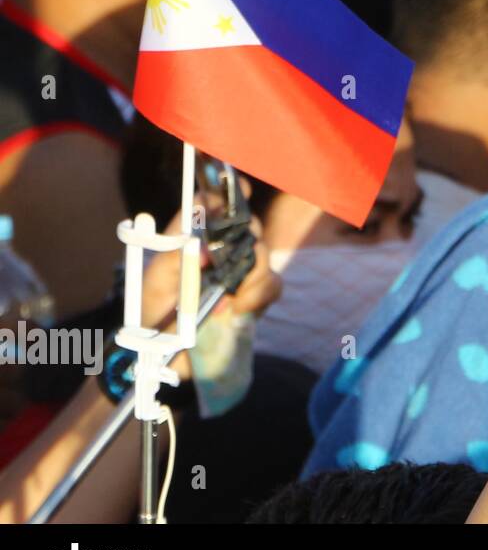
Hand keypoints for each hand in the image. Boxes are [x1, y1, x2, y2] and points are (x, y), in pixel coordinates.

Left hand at [139, 203, 279, 380]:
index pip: (213, 204)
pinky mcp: (254, 296)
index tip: (241, 191)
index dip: (229, 192)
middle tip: (227, 266)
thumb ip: (173, 260)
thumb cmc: (151, 314)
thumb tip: (203, 246)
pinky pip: (273, 284)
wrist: (163, 358)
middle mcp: (220, 250)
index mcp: (193, 238)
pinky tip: (240, 310)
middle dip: (245, 240)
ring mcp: (240, 272)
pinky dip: (259, 296)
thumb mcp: (154, 284)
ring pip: (264, 254)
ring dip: (251, 275)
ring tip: (229, 299)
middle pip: (248, 225)